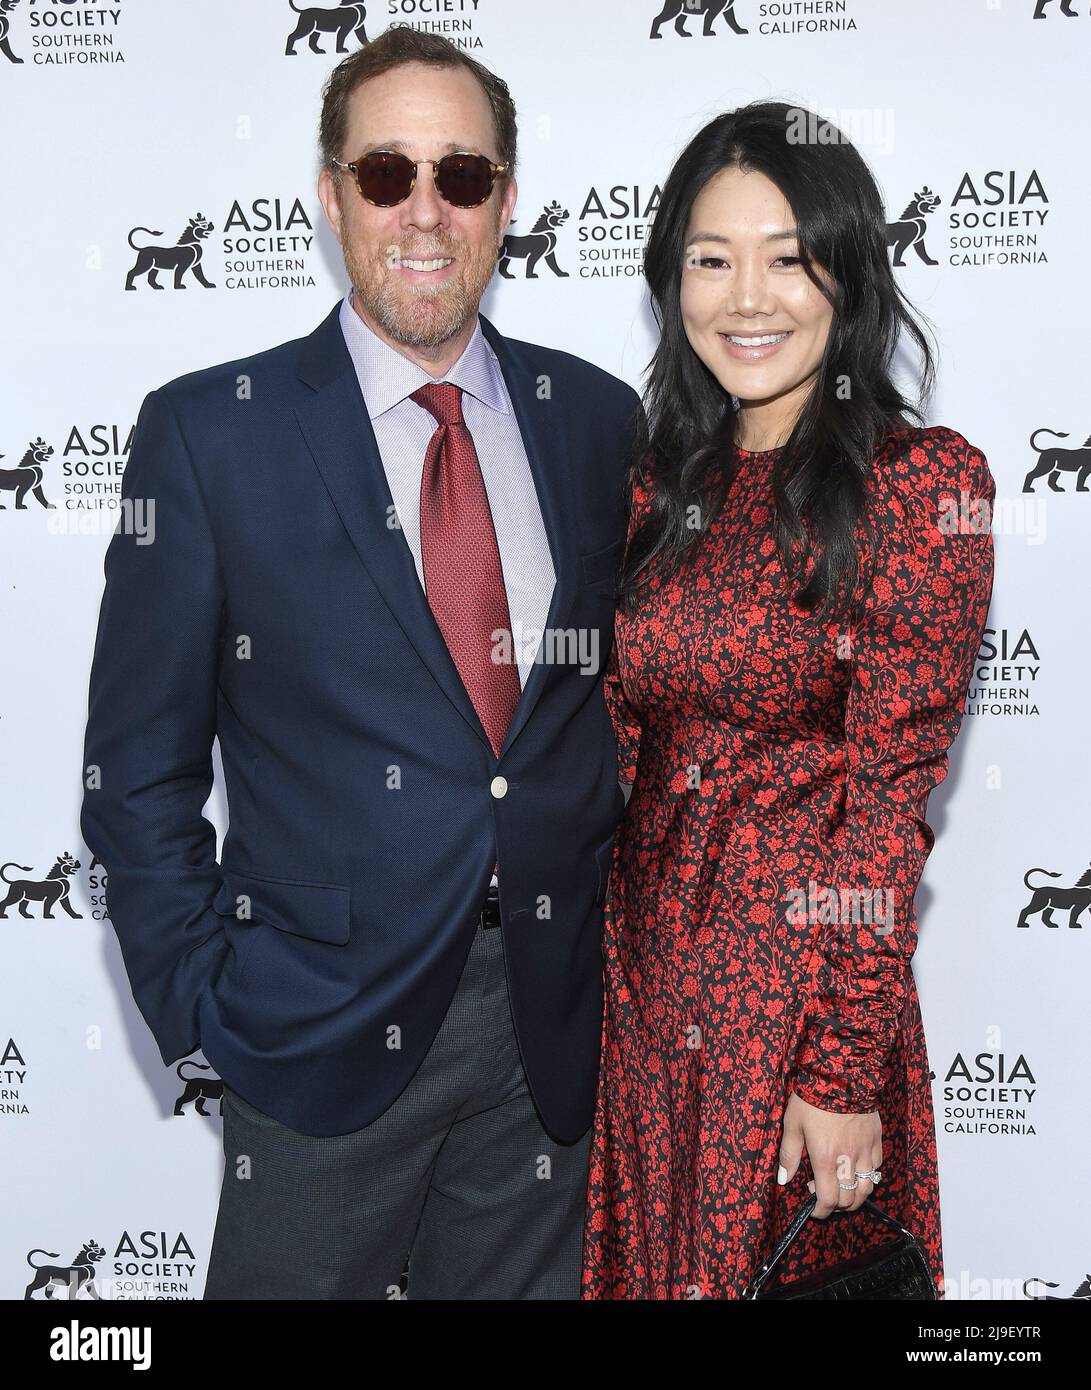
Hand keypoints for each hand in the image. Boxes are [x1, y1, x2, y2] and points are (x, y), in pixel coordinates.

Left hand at [778, 1089, 882, 1218]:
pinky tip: (856, 1168)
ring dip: (855, 1197)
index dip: (820, 1211)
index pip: (827, 1200)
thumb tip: (784, 1179)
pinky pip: (877, 1168)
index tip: (813, 1210)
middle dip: (837, 1206)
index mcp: (826, 1160)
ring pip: (867, 1189)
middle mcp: (848, 1161)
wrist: (842, 1075)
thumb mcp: (792, 1124)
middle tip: (824, 1195)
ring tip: (843, 1189)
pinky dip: (868, 1176)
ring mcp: (866, 1152)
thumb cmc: (813, 1099)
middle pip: (850, 1200)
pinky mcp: (877, 1141)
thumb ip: (789, 1155)